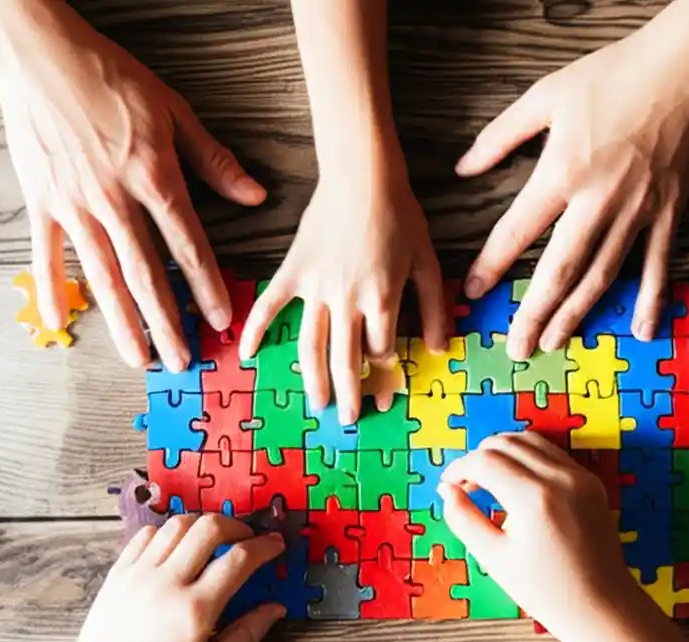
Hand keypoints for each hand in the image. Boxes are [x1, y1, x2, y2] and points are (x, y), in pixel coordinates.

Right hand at [0, 2, 266, 368]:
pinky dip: (50, 291)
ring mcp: (74, 206)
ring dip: (122, 322)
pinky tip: (59, 324)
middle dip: (168, 322)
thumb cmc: (111, 80)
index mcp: (153, 177)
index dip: (206, 286)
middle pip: (146, 274)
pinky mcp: (41, 203)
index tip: (220, 318)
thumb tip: (255, 197)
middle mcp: (113, 200)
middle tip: (183, 359)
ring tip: (139, 358)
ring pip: (102, 276)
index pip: (187, 245)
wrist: (42, 58)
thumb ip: (214, 160)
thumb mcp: (174, 111)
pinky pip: (45, 257)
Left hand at [12, 515, 285, 641]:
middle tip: (247, 538)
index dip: (264, 546)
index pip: (239, 559)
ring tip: (214, 538)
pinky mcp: (120, 570)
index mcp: (194, 610)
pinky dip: (169, 530)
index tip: (274, 545)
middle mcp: (166, 584)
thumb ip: (247, 635)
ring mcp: (140, 573)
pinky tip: (178, 545)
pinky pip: (147, 533)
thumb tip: (274, 609)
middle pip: (209, 527)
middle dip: (237, 525)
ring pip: (178, 523)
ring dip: (203, 523)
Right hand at [239, 172, 446, 424]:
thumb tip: (440, 350)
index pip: (380, 349)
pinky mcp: (293, 271)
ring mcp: (316, 287)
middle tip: (348, 418)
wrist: (362, 176)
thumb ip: (433, 309)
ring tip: (317, 403)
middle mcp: (346, 300)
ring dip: (313, 378)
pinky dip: (258, 329)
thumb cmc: (400, 216)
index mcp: (382, 299)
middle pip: (345, 358)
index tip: (383, 383)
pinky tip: (249, 354)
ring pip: (311, 344)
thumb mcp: (427, 262)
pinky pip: (271, 306)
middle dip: (348, 393)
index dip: (383, 368)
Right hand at [437, 433, 638, 638]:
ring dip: (502, 452)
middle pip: (505, 443)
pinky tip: (516, 484)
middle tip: (464, 485)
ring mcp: (580, 477)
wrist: (601, 606)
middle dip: (478, 457)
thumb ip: (463, 518)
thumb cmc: (546, 591)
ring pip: (529, 440)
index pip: (485, 461)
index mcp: (533, 498)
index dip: (459, 468)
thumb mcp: (494, 558)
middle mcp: (560, 478)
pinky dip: (527, 458)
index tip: (447, 484)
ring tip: (487, 480)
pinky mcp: (591, 482)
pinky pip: (551, 454)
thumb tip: (447, 490)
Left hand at [455, 25, 688, 358]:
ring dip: (576, 315)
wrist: (683, 68)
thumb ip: (499, 137)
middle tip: (516, 348)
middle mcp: (598, 201)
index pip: (517, 232)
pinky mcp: (668, 212)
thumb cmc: (612, 76)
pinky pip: (658, 265)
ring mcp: (637, 211)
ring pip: (602, 276)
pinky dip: (651, 300)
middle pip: (559, 272)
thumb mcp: (544, 96)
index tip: (473, 292)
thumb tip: (463, 168)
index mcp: (562, 173)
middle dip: (535, 315)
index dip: (492, 265)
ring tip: (555, 343)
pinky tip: (641, 331)